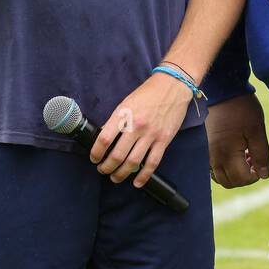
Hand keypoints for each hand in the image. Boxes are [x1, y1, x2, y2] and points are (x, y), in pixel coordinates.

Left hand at [91, 72, 191, 187]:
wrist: (173, 86)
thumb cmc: (148, 93)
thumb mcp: (127, 102)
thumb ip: (116, 119)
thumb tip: (104, 136)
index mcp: (124, 114)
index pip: (104, 139)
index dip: (96, 153)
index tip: (94, 158)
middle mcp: (136, 126)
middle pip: (117, 155)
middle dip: (106, 167)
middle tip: (103, 170)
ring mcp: (151, 134)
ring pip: (133, 162)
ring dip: (121, 174)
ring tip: (115, 177)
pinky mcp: (164, 140)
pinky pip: (152, 162)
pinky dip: (144, 176)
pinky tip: (137, 182)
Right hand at [206, 93, 268, 187]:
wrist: (223, 91)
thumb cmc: (242, 109)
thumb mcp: (257, 130)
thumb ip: (261, 155)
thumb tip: (264, 175)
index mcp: (227, 153)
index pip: (241, 179)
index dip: (254, 176)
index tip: (260, 162)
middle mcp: (213, 157)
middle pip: (229, 182)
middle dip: (245, 177)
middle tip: (254, 160)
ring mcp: (208, 154)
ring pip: (221, 177)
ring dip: (235, 173)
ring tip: (246, 155)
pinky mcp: (206, 148)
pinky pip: (214, 168)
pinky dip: (226, 167)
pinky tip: (236, 153)